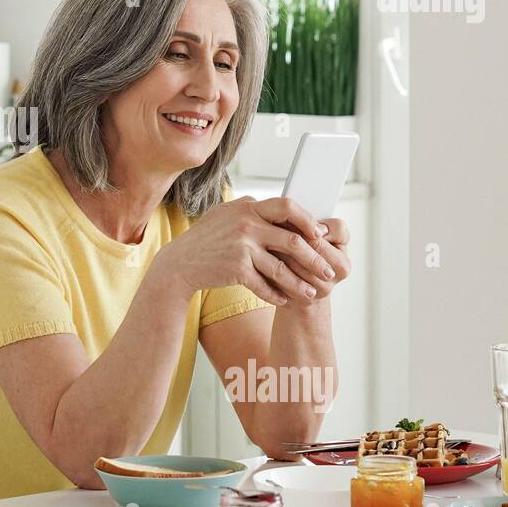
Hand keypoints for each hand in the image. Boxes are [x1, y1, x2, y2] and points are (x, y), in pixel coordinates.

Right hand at [159, 196, 339, 306]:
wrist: (179, 264)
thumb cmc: (204, 239)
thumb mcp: (224, 214)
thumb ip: (249, 208)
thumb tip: (278, 208)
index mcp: (247, 207)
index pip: (287, 206)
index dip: (307, 220)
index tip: (319, 235)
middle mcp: (246, 225)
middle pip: (293, 240)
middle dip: (315, 259)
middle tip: (327, 271)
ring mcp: (242, 248)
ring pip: (282, 268)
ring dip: (301, 283)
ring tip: (312, 293)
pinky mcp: (236, 270)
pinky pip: (265, 285)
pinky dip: (277, 295)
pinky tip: (285, 300)